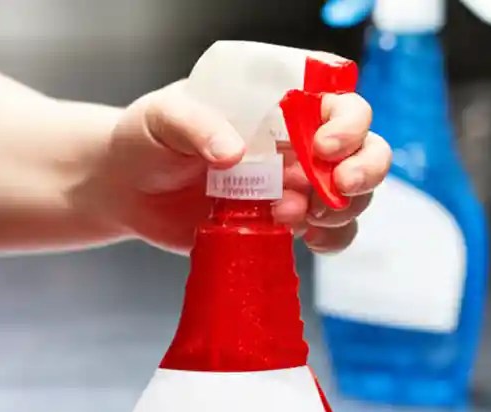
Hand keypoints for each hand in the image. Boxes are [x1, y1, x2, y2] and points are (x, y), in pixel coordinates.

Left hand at [95, 80, 390, 253]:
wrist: (126, 190)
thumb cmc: (145, 139)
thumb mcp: (162, 118)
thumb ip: (196, 125)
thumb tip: (233, 153)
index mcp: (276, 100)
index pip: (336, 94)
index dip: (347, 118)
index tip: (322, 144)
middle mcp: (297, 138)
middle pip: (364, 144)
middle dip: (364, 167)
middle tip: (336, 187)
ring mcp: (296, 181)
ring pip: (355, 192)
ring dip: (340, 208)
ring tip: (288, 214)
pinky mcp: (287, 221)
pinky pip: (332, 231)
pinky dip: (332, 238)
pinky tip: (307, 239)